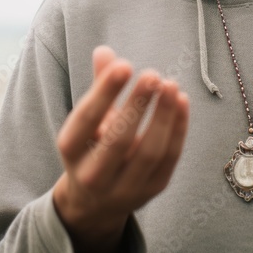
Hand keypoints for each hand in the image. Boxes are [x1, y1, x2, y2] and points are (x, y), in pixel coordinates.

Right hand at [52, 45, 189, 252]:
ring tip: (171, 85)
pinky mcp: (152, 190)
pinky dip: (178, 129)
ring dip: (163, 116)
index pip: (86, 118)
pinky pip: (169, 159)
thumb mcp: (87, 120)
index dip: (105, 91)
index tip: (124, 65)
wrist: (94, 202)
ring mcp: (125, 187)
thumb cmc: (91, 147)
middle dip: (137, 105)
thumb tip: (104, 51)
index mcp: (71, 151)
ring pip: (149, 152)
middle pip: (118, 139)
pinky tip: (181, 101)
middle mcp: (93, 175)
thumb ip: (98, 87)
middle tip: (152, 74)